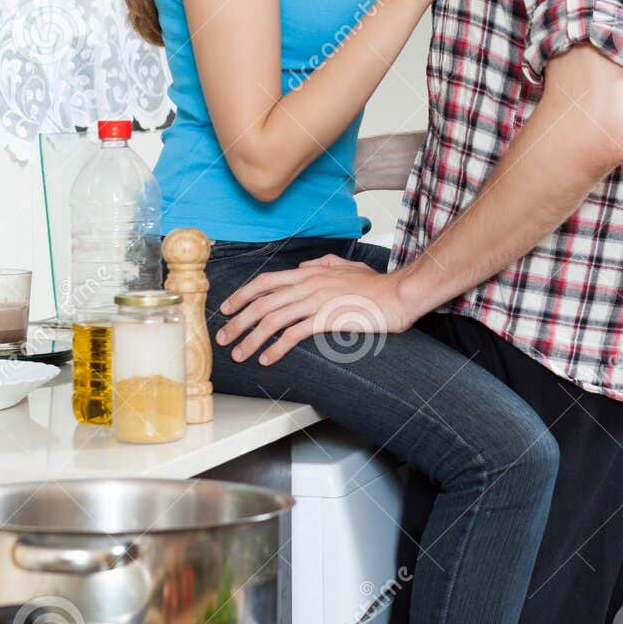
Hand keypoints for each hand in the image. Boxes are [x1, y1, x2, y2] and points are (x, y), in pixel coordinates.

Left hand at [215, 256, 410, 365]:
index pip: (265, 281)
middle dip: (238, 321)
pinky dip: (276, 348)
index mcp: (309, 273)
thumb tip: (304, 267)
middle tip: (224, 337)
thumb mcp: (347, 267)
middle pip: (262, 302)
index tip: (227, 308)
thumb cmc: (376, 286)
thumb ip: (323, 265)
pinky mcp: (327, 318)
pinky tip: (267, 358)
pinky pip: (293, 334)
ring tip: (240, 354)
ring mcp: (316, 301)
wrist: (397, 296)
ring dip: (251, 338)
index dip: (242, 294)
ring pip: (272, 319)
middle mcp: (308, 284)